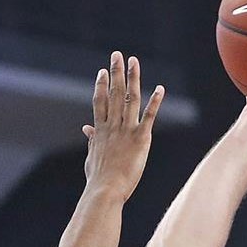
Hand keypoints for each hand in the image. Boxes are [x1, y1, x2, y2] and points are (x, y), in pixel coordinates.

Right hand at [82, 51, 165, 200]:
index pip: (100, 101)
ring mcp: (126, 131)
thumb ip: (92, 139)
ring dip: (132, 78)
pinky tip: (160, 88)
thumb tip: (86, 128)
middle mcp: (112, 126)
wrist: (105, 190)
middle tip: (117, 55)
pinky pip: (149, 117)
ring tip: (134, 61)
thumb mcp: (92, 156)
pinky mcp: (140, 139)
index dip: (101, 85)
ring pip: (130, 99)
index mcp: (101, 130)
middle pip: (114, 93)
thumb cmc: (98, 178)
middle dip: (116, 72)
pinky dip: (155, 102)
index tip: (103, 71)